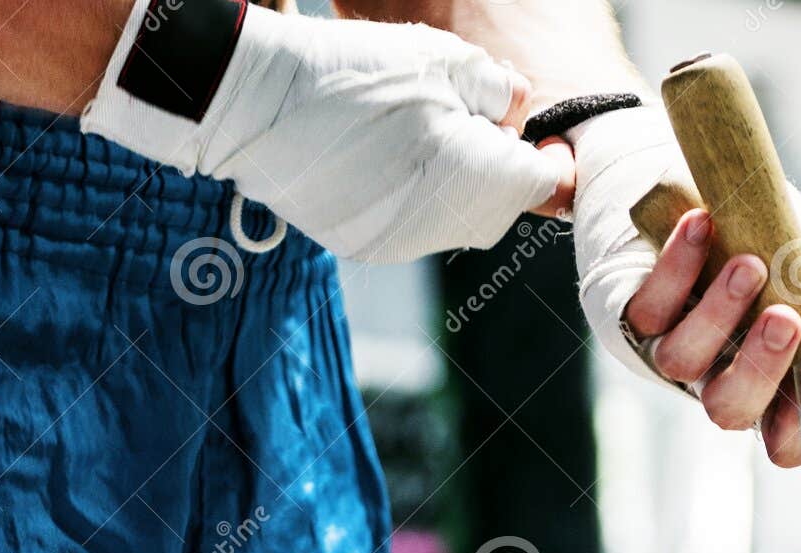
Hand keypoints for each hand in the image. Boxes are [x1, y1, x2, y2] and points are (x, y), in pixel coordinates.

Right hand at [82, 4, 573, 262]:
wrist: (251, 104)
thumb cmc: (350, 71)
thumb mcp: (437, 59)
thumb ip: (495, 88)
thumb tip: (520, 108)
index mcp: (469, 176)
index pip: (539, 184)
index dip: (549, 161)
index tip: (544, 141)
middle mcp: (439, 223)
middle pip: (501, 209)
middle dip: (504, 174)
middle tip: (481, 129)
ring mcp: (399, 241)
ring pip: (458, 222)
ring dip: (464, 188)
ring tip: (432, 140)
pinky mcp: (365, 245)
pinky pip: (417, 228)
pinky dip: (423, 200)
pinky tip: (396, 162)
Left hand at [567, 107, 800, 466]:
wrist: (681, 211)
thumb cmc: (753, 248)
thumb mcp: (796, 264)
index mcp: (761, 380)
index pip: (776, 436)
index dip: (792, 434)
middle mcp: (711, 377)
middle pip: (727, 406)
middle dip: (761, 367)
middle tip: (787, 318)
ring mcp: (669, 349)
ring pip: (683, 359)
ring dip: (720, 312)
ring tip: (750, 265)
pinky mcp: (631, 315)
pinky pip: (648, 304)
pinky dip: (677, 264)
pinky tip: (702, 225)